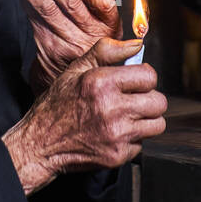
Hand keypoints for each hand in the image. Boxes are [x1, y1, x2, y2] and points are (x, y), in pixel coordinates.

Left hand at [2, 0, 121, 89]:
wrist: (79, 73)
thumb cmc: (91, 35)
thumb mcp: (99, 15)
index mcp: (109, 22)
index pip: (100, 0)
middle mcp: (92, 34)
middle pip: (67, 2)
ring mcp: (70, 42)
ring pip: (46, 9)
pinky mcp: (50, 47)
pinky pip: (34, 18)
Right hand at [2, 37, 166, 194]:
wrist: (41, 143)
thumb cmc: (58, 105)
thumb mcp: (76, 70)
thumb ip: (107, 51)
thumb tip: (136, 45)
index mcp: (102, 83)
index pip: (149, 76)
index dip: (144, 77)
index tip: (136, 81)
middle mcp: (112, 109)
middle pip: (159, 102)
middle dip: (149, 98)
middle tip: (135, 100)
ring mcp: (116, 135)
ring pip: (156, 125)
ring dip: (146, 120)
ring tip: (129, 116)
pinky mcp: (117, 156)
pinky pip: (141, 144)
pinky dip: (132, 139)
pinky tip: (115, 133)